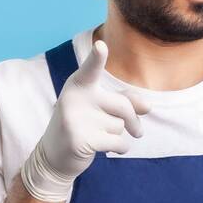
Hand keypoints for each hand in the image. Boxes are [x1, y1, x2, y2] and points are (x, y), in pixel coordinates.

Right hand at [20, 38, 151, 200]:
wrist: (53, 157)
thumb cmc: (82, 125)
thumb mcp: (99, 107)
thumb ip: (124, 101)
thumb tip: (148, 107)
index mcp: (79, 84)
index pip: (90, 69)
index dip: (97, 58)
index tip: (101, 46)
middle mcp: (75, 98)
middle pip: (123, 106)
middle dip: (134, 121)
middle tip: (138, 132)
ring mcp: (75, 119)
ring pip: (120, 126)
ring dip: (118, 134)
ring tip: (99, 136)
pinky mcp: (81, 140)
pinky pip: (119, 142)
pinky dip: (120, 148)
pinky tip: (106, 149)